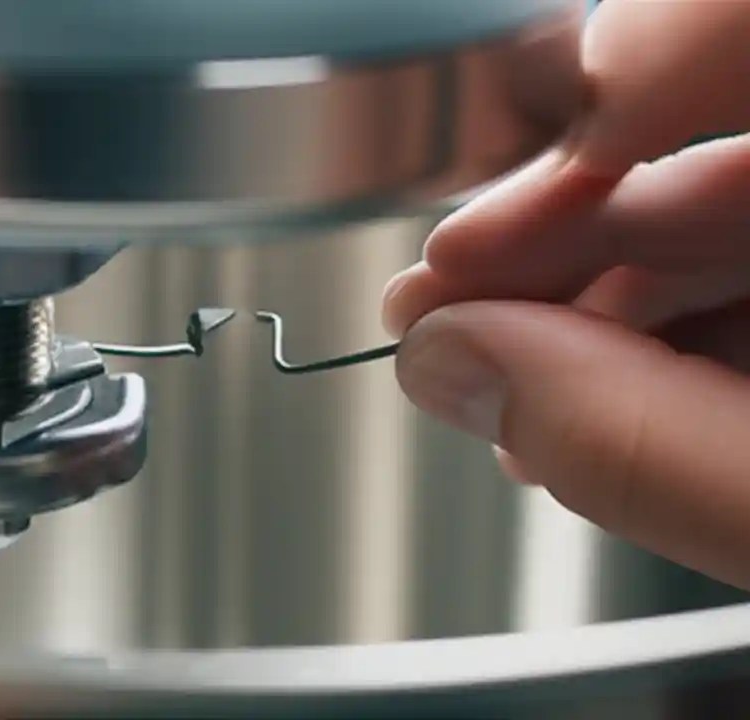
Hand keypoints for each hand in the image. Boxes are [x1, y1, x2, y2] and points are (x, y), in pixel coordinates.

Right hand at [383, 0, 749, 588]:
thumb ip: (637, 439)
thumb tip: (455, 363)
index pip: (741, 30)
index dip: (612, 81)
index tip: (496, 187)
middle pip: (723, 132)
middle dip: (563, 231)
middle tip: (440, 301)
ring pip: (737, 207)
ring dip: (599, 297)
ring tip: (493, 364)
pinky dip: (672, 334)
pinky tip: (587, 389)